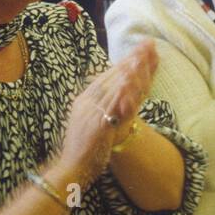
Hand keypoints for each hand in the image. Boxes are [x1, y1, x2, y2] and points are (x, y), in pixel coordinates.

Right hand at [57, 42, 158, 186]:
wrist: (70, 169)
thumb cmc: (80, 149)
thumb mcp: (85, 123)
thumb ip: (94, 108)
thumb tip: (104, 98)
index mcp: (83, 102)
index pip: (103, 78)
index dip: (121, 64)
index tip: (136, 51)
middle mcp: (86, 103)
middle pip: (109, 78)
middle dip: (128, 61)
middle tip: (144, 45)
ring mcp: (91, 113)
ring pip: (112, 88)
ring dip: (127, 71)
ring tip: (140, 56)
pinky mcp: (98, 125)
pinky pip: (111, 106)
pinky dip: (120, 92)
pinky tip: (130, 81)